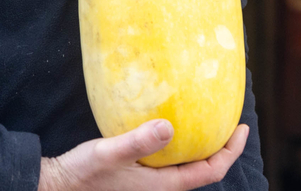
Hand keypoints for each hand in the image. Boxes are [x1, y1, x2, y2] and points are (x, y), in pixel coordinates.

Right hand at [37, 121, 248, 190]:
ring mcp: (150, 180)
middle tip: (232, 117)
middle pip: (203, 167)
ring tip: (210, 116)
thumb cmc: (83, 173)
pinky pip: (170, 157)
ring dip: (202, 142)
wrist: (57, 185)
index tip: (242, 128)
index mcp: (163, 186)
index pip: (210, 171)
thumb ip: (138, 141)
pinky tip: (174, 121)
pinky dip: (182, 141)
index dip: (231, 151)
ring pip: (187, 162)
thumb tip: (168, 127)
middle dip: (222, 145)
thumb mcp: (109, 153)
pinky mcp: (139, 171)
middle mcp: (161, 185)